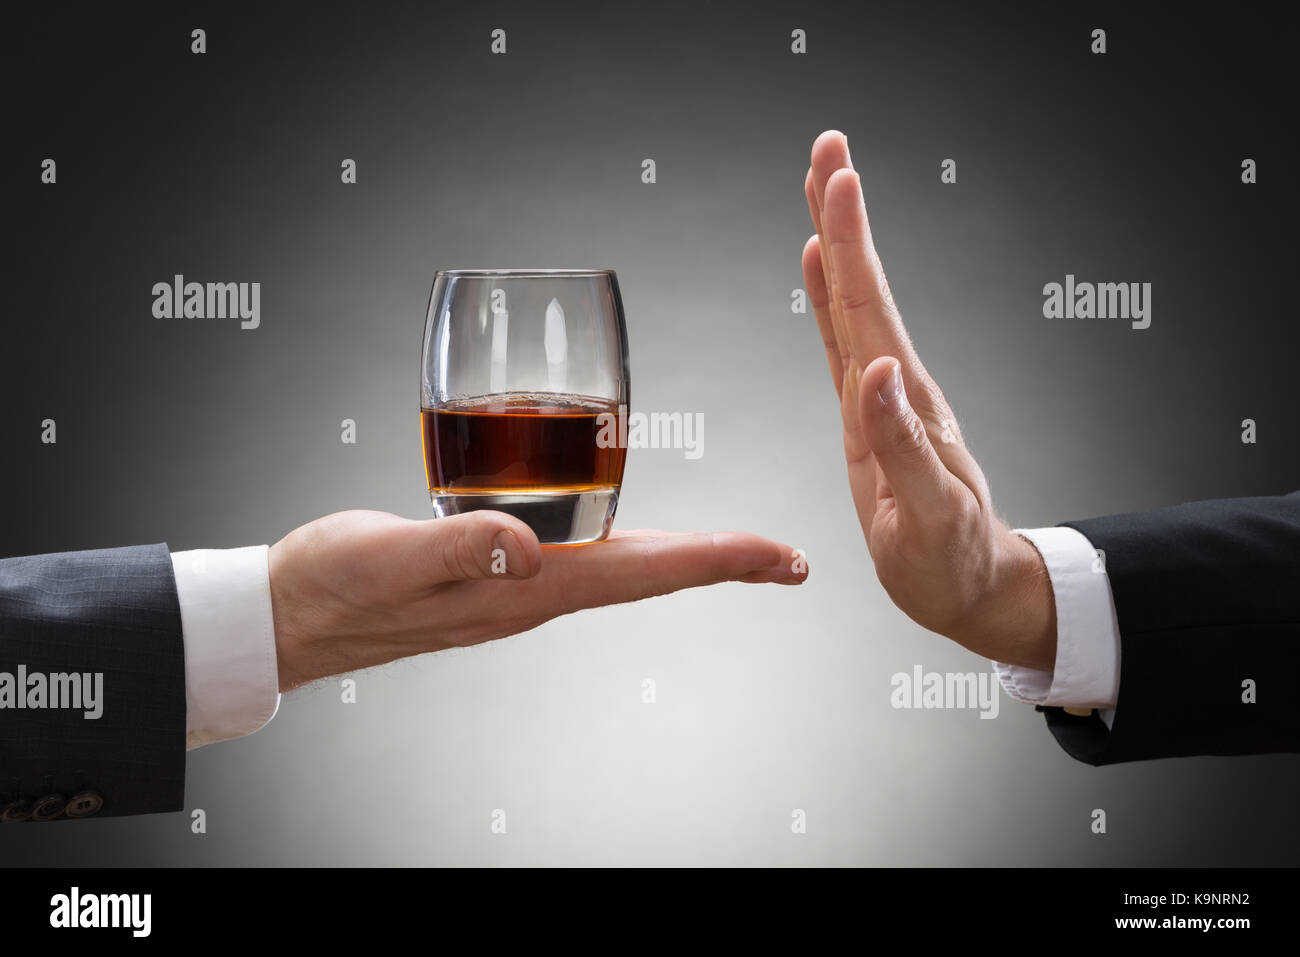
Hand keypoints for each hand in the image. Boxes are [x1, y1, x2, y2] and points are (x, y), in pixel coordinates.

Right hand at [268, 510, 806, 689]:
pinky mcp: (490, 572)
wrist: (290, 617)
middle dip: (720, 563)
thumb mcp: (388, 559)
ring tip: (731, 549)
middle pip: (647, 574)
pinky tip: (626, 531)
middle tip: (785, 556)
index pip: (641, 573)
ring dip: (681, 557)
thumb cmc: (333, 588)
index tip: (780, 555)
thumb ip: (457, 549)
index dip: (715, 561)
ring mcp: (512, 586)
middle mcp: (529, 593)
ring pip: (618, 566)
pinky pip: (576, 555)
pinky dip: (624, 543)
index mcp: (520, 591)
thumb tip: (529, 544)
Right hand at [802, 130, 1054, 669]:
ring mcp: (879, 399)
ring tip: (820, 189)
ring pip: (850, 306)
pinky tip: (816, 271)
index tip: (836, 178)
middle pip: (860, 287)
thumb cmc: (949, 560)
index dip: (848, 241)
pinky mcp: (866, 419)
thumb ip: (901, 446)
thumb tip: (877, 375)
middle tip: (827, 149)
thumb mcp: (927, 515)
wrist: (968, 586)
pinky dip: (827, 301)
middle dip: (842, 216)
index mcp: (903, 402)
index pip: (869, 307)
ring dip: (835, 244)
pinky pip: (841, 345)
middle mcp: (892, 387)